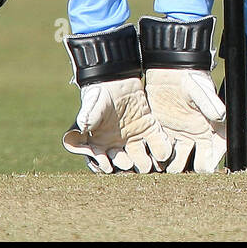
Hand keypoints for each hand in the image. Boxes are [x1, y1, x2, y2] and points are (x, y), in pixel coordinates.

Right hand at [62, 76, 176, 173]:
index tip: (108, 167)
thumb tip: (83, 126)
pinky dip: (161, 147)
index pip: (103, 160)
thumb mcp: (92, 105)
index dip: (105, 165)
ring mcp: (135, 138)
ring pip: (142, 156)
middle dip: (127, 164)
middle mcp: (119, 145)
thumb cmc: (99, 95)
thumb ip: (88, 117)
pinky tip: (164, 152)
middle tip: (129, 164)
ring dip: (146, 162)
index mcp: (101, 144)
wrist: (117, 80)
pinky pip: (156, 140)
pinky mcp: (150, 128)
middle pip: (124, 162)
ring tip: (149, 166)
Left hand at [144, 68, 226, 172]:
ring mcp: (181, 137)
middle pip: (197, 161)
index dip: (211, 162)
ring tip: (165, 169)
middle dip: (190, 170)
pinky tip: (153, 161)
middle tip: (181, 172)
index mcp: (211, 129)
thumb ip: (209, 104)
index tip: (203, 169)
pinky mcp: (164, 135)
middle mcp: (198, 137)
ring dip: (172, 167)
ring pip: (178, 160)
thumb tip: (221, 115)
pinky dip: (158, 159)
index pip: (215, 152)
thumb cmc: (191, 80)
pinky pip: (162, 152)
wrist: (170, 73)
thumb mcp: (200, 91)